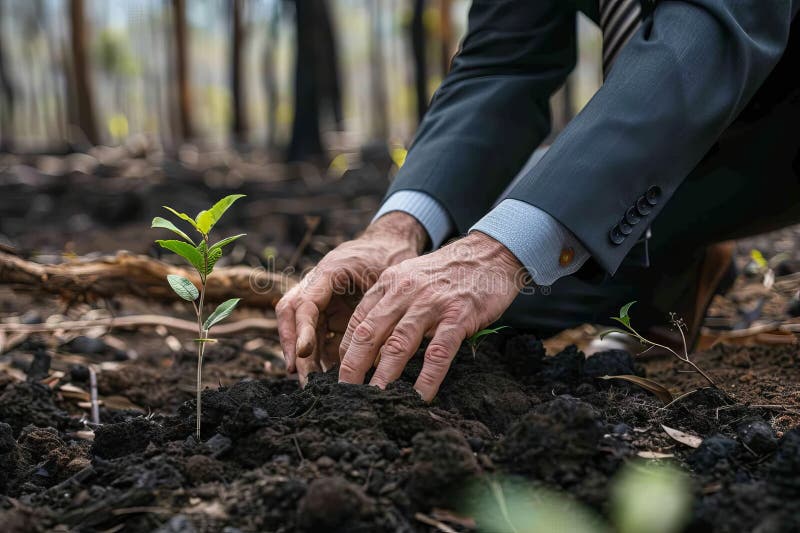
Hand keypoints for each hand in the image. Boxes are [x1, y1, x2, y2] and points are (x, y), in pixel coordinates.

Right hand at [276, 212, 426, 384]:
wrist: (392, 242)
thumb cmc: (392, 255)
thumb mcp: (389, 276)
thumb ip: (379, 306)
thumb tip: (380, 349)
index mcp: (329, 271)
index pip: (305, 303)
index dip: (303, 329)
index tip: (305, 353)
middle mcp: (317, 285)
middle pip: (291, 316)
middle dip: (293, 347)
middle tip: (304, 378)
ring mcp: (321, 299)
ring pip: (300, 329)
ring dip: (305, 356)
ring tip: (314, 385)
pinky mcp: (329, 312)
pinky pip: (318, 335)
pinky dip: (319, 356)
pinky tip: (328, 377)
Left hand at [338, 231, 525, 400]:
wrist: (489, 253)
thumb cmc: (447, 273)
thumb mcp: (410, 279)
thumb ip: (390, 306)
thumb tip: (373, 349)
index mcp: (389, 284)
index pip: (358, 321)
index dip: (345, 351)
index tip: (339, 376)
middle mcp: (405, 292)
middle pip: (370, 334)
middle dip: (353, 367)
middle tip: (344, 394)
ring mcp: (431, 304)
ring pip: (399, 344)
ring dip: (384, 376)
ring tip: (375, 399)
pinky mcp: (459, 316)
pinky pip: (438, 351)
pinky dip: (428, 377)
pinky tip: (420, 396)